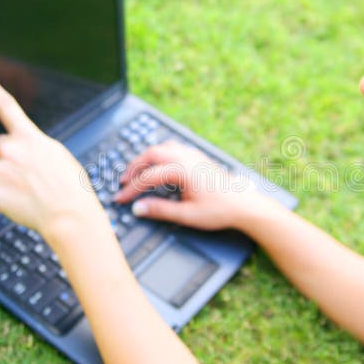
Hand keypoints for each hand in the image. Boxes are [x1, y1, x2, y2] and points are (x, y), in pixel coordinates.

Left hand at [0, 65, 104, 237]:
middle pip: (0, 147)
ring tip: (33, 194)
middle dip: (10, 158)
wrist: (69, 216)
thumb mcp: (58, 156)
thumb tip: (18, 154)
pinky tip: (21, 204)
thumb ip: (35, 147)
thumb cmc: (71, 188)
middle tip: (32, 175)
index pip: (7, 106)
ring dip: (10, 182)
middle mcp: (11, 149)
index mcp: (31, 137)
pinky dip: (3, 199)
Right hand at [113, 140, 259, 230]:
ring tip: (136, 174)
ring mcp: (193, 154)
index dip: (131, 189)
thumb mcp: (187, 215)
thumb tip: (138, 208)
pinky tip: (157, 165)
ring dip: (146, 159)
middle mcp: (186, 157)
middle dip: (134, 168)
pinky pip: (172, 147)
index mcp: (182, 169)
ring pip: (161, 148)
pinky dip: (159, 155)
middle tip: (124, 183)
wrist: (243, 204)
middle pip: (150, 154)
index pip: (148, 177)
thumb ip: (160, 210)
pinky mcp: (197, 157)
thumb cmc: (220, 209)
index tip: (121, 199)